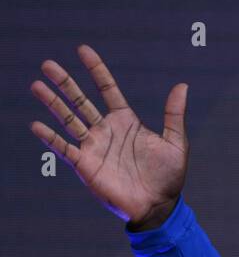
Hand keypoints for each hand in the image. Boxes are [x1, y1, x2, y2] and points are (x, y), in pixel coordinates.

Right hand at [29, 44, 188, 229]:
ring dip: (53, 103)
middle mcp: (106, 131)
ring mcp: (94, 147)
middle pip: (80, 100)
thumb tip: (182, 86)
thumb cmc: (168, 177)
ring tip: (37, 85)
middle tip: (48, 65)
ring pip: (69, 119)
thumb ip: (174, 115)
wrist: (159, 206)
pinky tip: (37, 125)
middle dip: (65, 83)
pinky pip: (65, 148)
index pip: (108, 89)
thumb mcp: (175, 143)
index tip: (83, 50)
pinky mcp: (86, 165)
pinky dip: (51, 138)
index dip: (97, 70)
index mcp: (126, 122)